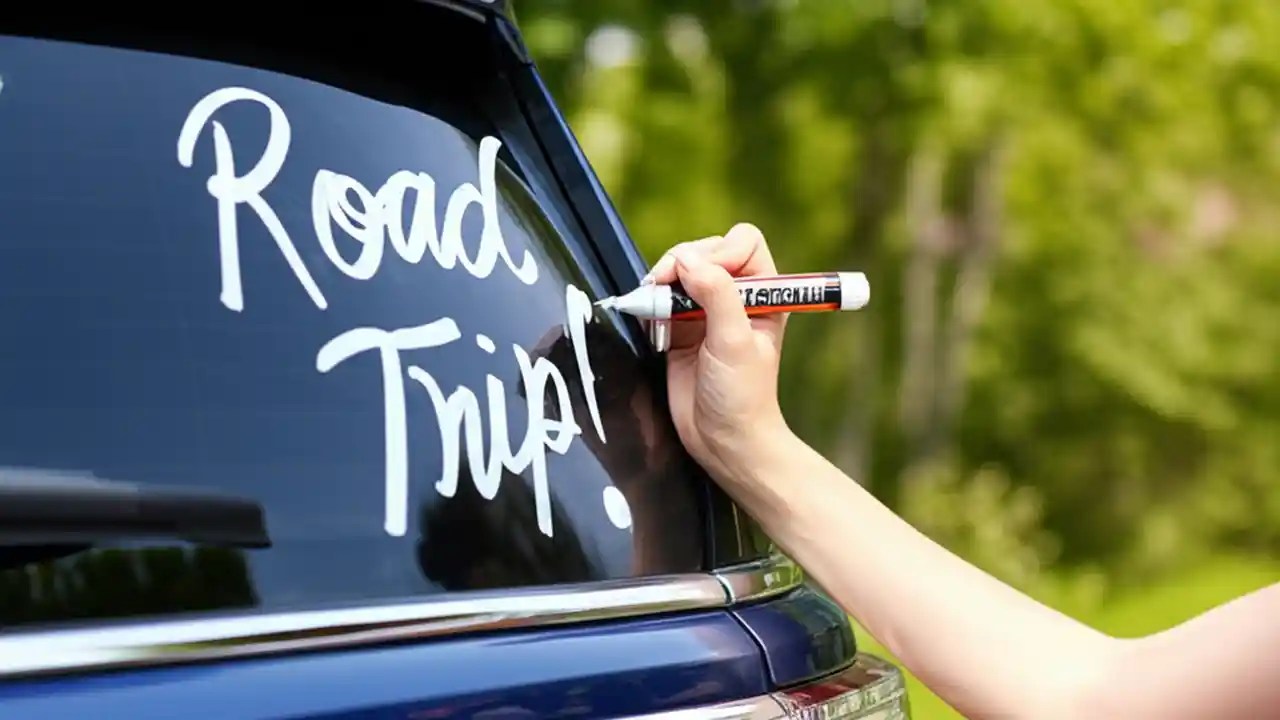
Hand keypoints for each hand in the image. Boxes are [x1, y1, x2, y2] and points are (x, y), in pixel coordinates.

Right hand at [645, 223, 790, 482]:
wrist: (722, 441)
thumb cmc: (743, 397)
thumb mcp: (734, 342)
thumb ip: (716, 294)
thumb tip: (688, 259)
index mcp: (764, 294)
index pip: (742, 243)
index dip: (720, 252)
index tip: (702, 277)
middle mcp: (735, 297)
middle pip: (705, 251)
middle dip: (682, 263)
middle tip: (665, 286)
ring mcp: (705, 312)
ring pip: (679, 271)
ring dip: (662, 281)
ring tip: (653, 304)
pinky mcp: (679, 328)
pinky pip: (660, 298)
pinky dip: (650, 302)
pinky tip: (649, 319)